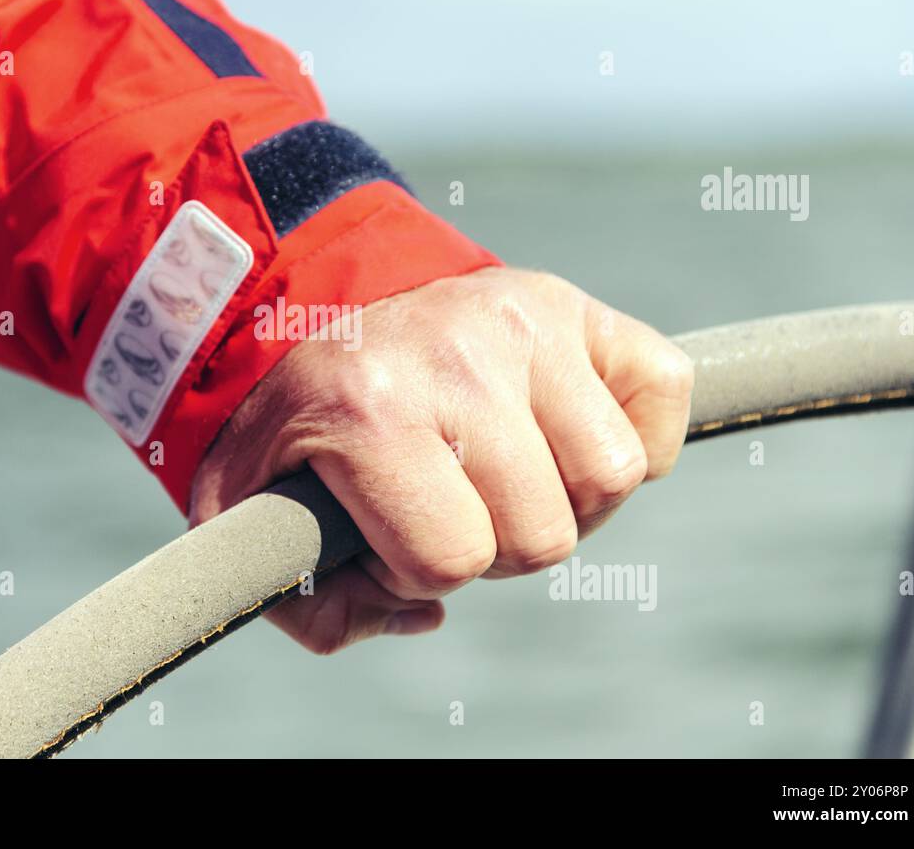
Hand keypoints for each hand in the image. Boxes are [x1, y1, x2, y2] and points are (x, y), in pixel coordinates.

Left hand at [189, 266, 693, 652]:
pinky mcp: (575, 305)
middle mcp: (456, 362)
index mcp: (367, 413)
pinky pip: (663, 393)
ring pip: (613, 476)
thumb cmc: (293, 418)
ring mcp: (525, 324)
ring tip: (503, 465)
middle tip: (451, 496)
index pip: (453, 559)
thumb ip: (319, 606)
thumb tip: (427, 614)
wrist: (309, 300)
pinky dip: (634, 430)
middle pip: (544, 533)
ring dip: (564, 495)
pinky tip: (559, 427)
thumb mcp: (250, 513)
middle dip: (495, 541)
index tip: (390, 529)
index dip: (422, 569)